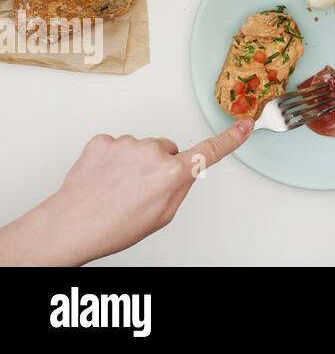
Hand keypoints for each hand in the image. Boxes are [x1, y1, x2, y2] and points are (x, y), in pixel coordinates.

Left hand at [0, 122, 250, 265]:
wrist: (69, 226)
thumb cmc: (113, 228)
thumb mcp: (161, 217)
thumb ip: (178, 188)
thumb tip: (183, 172)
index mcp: (172, 174)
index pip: (209, 152)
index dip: (231, 138)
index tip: (245, 125)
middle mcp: (153, 152)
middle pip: (166, 150)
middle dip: (158, 165)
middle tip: (138, 191)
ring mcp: (126, 144)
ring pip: (140, 148)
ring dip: (132, 164)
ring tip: (114, 189)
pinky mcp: (103, 141)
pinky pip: (115, 146)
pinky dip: (110, 160)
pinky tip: (101, 180)